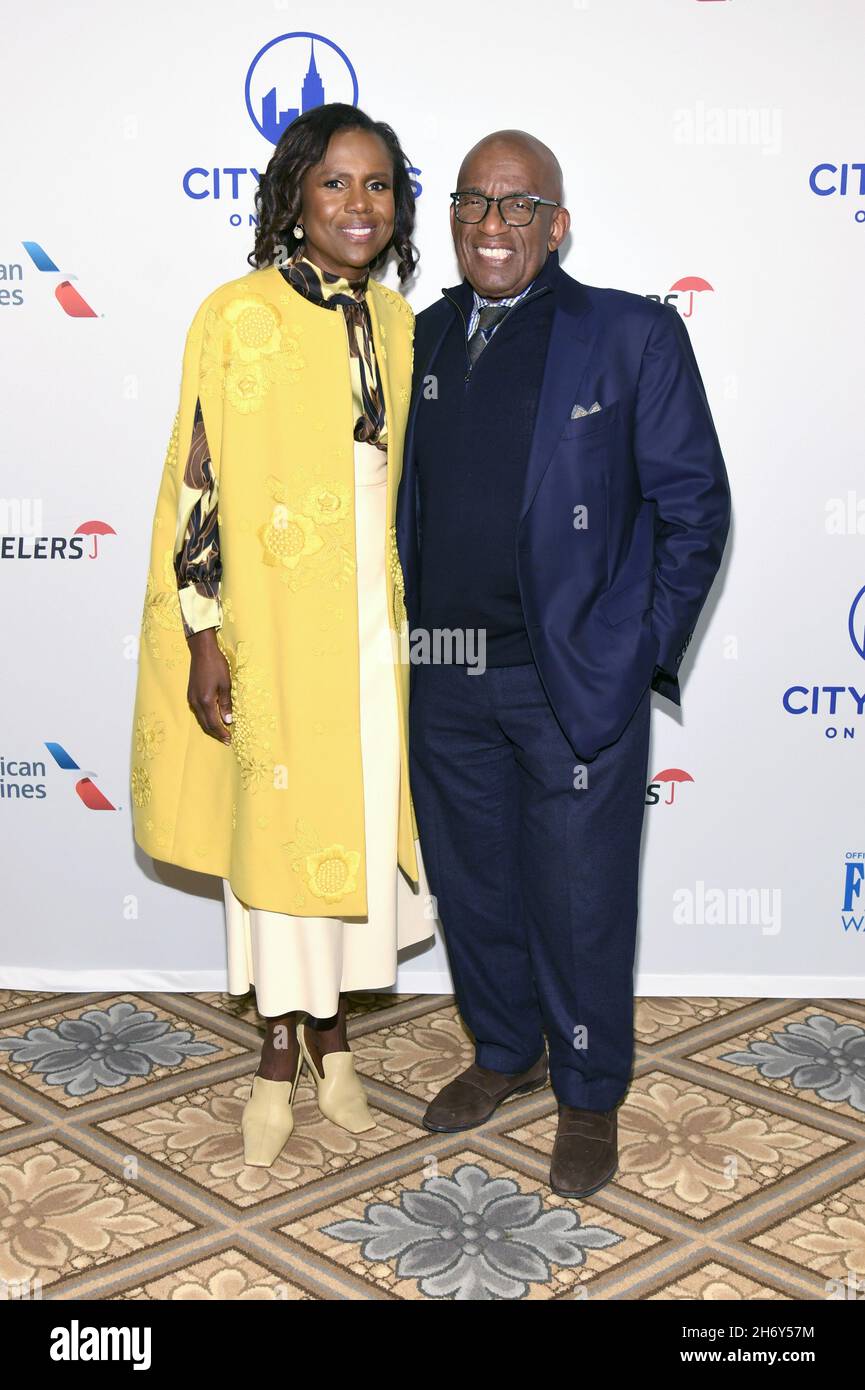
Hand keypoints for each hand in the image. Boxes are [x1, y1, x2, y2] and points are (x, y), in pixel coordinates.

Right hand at [186, 629, 231, 743]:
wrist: (202, 652)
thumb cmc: (216, 666)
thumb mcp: (226, 685)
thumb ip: (226, 704)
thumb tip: (228, 721)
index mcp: (205, 700)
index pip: (214, 723)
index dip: (222, 733)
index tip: (229, 739)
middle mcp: (195, 702)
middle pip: (205, 724)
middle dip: (216, 733)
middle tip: (226, 740)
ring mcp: (191, 699)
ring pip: (200, 719)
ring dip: (210, 727)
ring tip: (221, 733)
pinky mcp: (190, 695)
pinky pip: (197, 712)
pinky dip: (205, 719)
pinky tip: (212, 720)